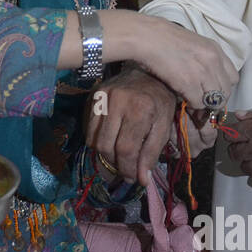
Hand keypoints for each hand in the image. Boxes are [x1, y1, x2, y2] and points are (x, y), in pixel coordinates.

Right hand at [86, 67, 217, 185]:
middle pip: (106, 146)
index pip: (126, 149)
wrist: (147, 71)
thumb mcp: (164, 127)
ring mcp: (102, 98)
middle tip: (125, 168)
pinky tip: (110, 140)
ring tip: (117, 155)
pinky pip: (88, 128)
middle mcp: (117, 102)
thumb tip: (141, 180)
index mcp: (139, 109)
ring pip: (93, 139)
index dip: (127, 168)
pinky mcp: (93, 97)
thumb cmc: (160, 101)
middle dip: (115, 164)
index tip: (132, 178)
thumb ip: (152, 153)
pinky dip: (97, 140)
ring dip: (104, 154)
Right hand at [135, 17, 238, 111]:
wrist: (147, 37)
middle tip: (201, 98)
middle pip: (226, 92)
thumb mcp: (193, 44)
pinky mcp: (189, 83)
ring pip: (214, 100)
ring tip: (190, 97)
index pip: (233, 78)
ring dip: (202, 103)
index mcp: (215, 50)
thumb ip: (205, 60)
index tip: (211, 89)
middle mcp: (213, 61)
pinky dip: (190, 104)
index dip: (223, 87)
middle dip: (215, 99)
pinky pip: (198, 103)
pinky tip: (182, 96)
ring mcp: (202, 72)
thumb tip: (207, 80)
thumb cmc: (164, 39)